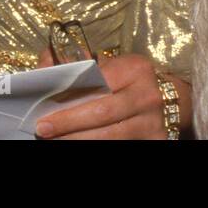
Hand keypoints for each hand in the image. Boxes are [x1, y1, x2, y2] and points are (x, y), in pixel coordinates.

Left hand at [33, 51, 191, 139]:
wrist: (165, 97)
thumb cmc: (126, 79)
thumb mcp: (107, 64)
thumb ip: (75, 61)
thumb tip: (44, 65)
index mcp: (134, 68)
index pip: (96, 83)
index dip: (68, 99)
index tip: (43, 111)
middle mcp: (147, 95)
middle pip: (102, 112)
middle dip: (69, 123)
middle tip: (43, 130)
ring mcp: (153, 121)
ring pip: (111, 136)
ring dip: (80, 140)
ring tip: (56, 141)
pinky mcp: (156, 140)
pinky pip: (121, 145)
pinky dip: (98, 146)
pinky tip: (79, 144)